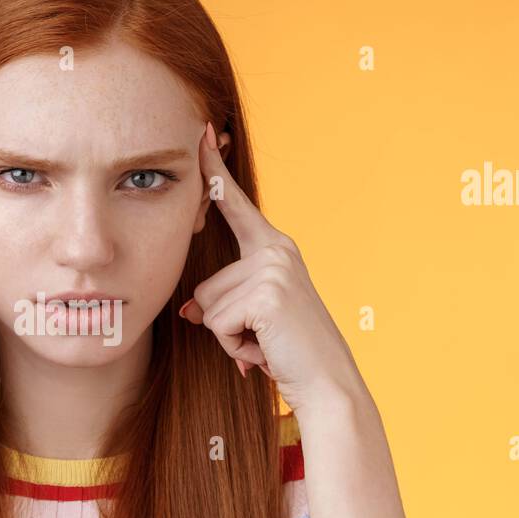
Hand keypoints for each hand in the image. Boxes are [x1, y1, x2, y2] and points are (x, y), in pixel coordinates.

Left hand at [179, 122, 364, 412]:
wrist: (328, 384)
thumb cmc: (291, 354)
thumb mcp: (252, 321)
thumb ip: (223, 303)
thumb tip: (189, 311)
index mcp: (275, 249)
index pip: (236, 205)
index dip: (214, 171)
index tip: (202, 133)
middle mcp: (276, 251)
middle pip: (205, 284)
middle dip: (223, 322)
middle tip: (264, 337)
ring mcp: (272, 268)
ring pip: (208, 307)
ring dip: (229, 337)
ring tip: (266, 344)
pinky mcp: (266, 293)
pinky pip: (217, 323)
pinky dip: (233, 346)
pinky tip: (264, 350)